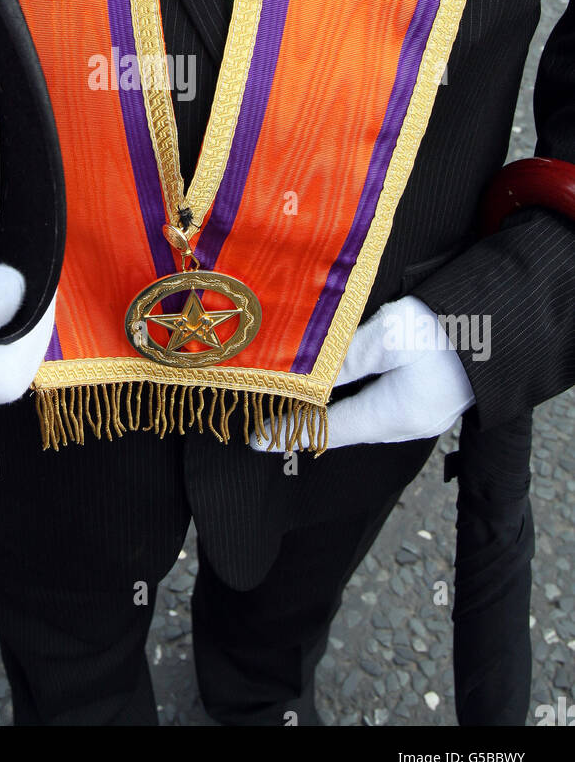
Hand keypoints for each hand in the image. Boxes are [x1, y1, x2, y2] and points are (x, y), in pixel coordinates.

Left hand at [251, 296, 474, 452]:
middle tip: (271, 420)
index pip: (327, 430)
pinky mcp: (435, 400)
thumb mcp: (386, 337)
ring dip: (334, 414)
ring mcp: (425, 416)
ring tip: (300, 408)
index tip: (256, 440)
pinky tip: (344, 392)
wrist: (504, 321)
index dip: (290, 433)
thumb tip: (304, 375)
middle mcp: (408, 425)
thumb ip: (343, 359)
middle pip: (346, 429)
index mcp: (393, 415)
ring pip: (365, 420)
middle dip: (309, 426)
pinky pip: (384, 410)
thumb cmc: (443, 327)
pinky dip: (357, 404)